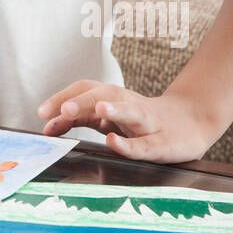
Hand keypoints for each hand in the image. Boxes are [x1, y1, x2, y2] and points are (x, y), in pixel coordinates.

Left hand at [37, 81, 216, 161]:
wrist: (190, 123)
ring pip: (131, 111)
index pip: (85, 89)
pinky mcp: (163, 142)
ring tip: (98, 108)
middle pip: (105, 94)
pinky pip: (145, 143)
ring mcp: (147, 122)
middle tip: (63, 110)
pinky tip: (114, 142)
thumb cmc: (141, 122)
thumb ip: (79, 119)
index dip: (62, 98)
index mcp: (112, 98)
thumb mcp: (108, 117)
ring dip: (115, 108)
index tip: (42, 113)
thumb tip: (48, 126)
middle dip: (83, 101)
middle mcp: (128, 105)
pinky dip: (129, 143)